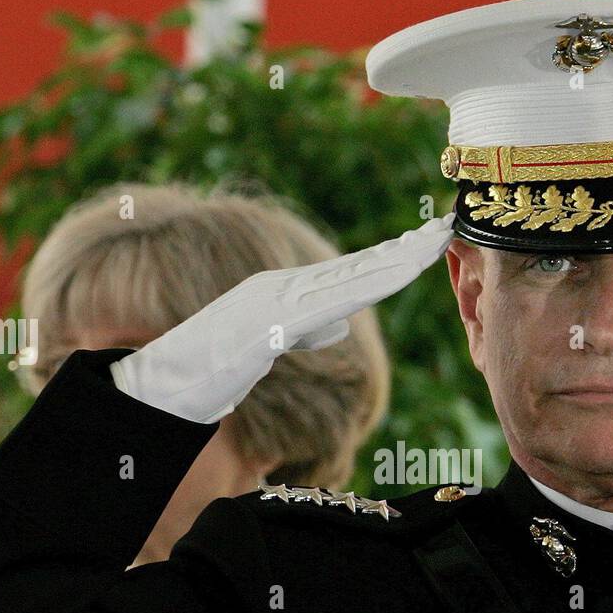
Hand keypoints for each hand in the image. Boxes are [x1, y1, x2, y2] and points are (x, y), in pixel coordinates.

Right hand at [110, 212, 456, 421]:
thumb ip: (305, 331)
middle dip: (402, 249)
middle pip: (354, 267)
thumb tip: (340, 326)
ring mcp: (273, 302)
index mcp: (285, 293)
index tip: (427, 244)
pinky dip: (356, 291)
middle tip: (444, 229)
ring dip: (389, 264)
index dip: (390, 257)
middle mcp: (282, 287)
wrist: (167, 383)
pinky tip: (384, 282)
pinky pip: (322, 306)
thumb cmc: (213, 369)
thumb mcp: (269, 346)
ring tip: (426, 250)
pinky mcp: (266, 323)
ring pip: (345, 281)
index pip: (349, 273)